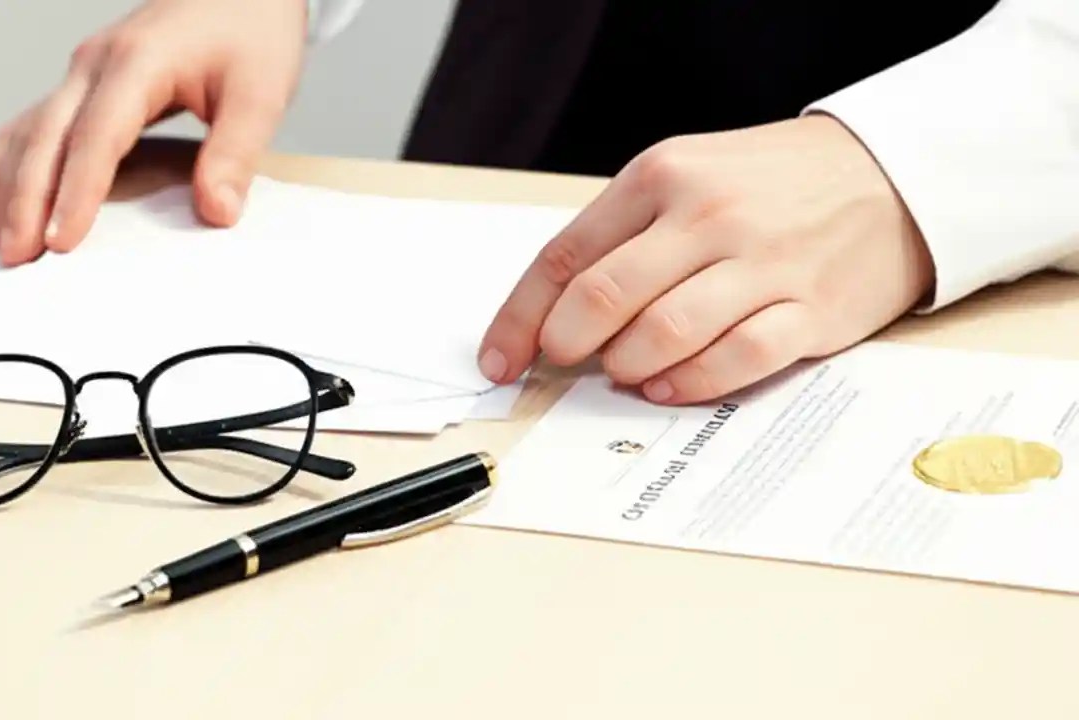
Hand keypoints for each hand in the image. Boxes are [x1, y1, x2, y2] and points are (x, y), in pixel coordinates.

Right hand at [0, 0, 306, 265]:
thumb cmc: (251, 34)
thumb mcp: (261, 92)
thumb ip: (236, 152)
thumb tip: (217, 211)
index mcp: (138, 61)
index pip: (97, 136)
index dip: (76, 192)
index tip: (61, 241)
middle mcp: (96, 63)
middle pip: (47, 136)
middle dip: (26, 199)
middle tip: (14, 257)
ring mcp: (83, 71)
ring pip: (29, 130)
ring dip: (9, 186)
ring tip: (0, 243)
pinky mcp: (84, 83)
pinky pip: (34, 124)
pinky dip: (8, 163)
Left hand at [477, 115, 935, 403]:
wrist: (890, 174)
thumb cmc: (770, 184)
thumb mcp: (688, 175)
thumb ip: (626, 235)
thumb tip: (558, 313)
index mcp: (661, 177)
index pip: (565, 257)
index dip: (520, 318)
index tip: (501, 360)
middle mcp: (707, 216)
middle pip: (603, 298)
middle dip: (567, 345)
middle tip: (565, 362)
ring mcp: (761, 263)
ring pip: (662, 333)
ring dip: (627, 366)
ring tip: (625, 371)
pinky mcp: (809, 309)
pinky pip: (734, 359)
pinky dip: (691, 383)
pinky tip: (670, 388)